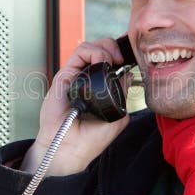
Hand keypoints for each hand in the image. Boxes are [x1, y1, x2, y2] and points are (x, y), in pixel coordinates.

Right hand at [21, 38, 130, 175]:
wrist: (70, 148)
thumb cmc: (91, 138)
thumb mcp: (118, 114)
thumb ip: (122, 92)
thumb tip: (127, 72)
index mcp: (100, 87)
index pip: (111, 61)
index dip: (121, 55)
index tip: (130, 60)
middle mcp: (87, 79)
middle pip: (102, 49)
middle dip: (115, 47)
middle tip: (121, 59)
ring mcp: (76, 76)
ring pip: (91, 46)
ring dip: (106, 48)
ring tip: (112, 61)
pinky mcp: (65, 75)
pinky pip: (80, 52)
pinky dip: (93, 51)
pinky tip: (101, 62)